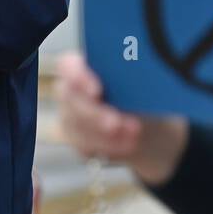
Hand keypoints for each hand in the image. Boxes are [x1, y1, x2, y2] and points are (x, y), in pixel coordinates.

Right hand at [55, 51, 188, 185]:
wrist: (144, 121)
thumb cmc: (139, 93)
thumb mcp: (138, 82)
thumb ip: (129, 77)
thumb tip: (135, 78)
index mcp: (81, 67)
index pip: (68, 67)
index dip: (78, 78)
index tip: (97, 92)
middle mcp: (69, 90)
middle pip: (71, 100)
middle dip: (95, 114)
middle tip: (117, 124)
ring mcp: (69, 116)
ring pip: (78, 126)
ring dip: (106, 134)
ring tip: (134, 134)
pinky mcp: (76, 139)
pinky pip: (86, 146)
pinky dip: (110, 146)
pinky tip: (129, 144)